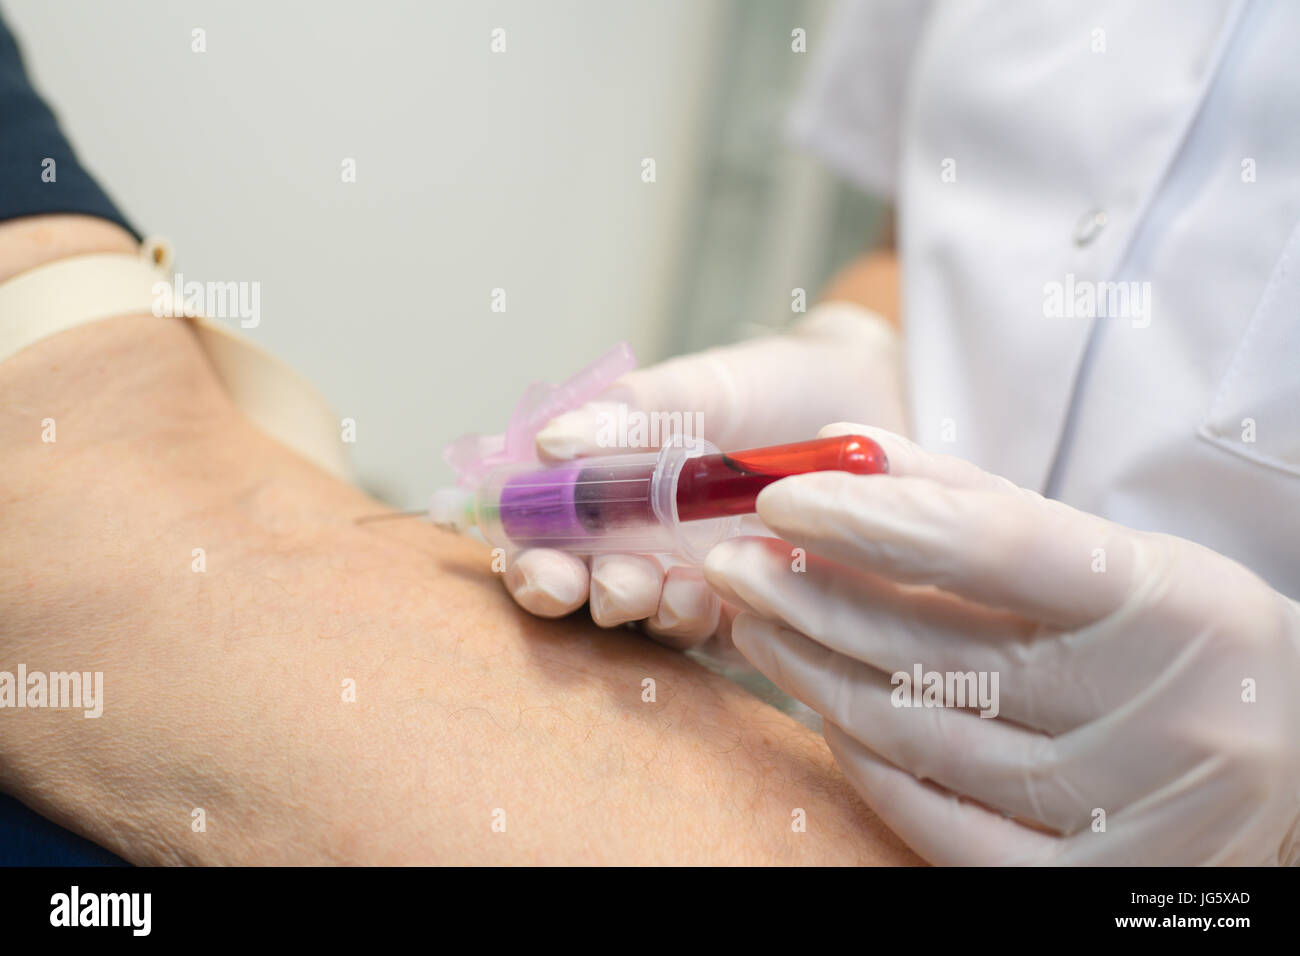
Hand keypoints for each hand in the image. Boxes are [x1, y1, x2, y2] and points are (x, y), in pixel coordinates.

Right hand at [504, 301, 906, 648]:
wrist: (863, 394)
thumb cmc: (764, 387)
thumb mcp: (693, 388)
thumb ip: (626, 414)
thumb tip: (549, 443)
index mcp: (606, 497)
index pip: (542, 541)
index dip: (529, 562)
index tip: (540, 562)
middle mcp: (639, 548)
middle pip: (586, 593)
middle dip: (588, 597)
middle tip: (614, 583)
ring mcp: (694, 583)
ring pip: (647, 622)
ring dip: (647, 613)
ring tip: (669, 590)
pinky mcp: (753, 611)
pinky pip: (718, 641)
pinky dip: (707, 626)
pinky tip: (717, 602)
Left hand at [704, 423, 1299, 863]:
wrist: (1290, 764)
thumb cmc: (1178, 638)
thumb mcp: (1107, 554)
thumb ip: (971, 501)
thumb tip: (841, 451)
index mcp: (1170, 605)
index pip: (995, 547)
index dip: (872, 519)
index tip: (781, 495)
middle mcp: (1157, 715)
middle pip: (936, 650)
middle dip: (810, 598)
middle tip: (736, 562)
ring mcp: (1124, 814)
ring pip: (919, 736)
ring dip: (815, 672)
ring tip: (758, 622)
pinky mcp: (1086, 886)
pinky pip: (934, 821)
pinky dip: (863, 760)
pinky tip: (819, 707)